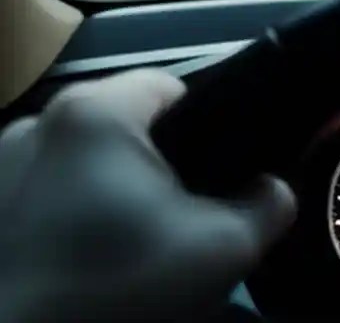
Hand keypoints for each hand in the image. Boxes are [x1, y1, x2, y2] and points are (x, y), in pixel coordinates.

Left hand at [0, 69, 295, 322]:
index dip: (209, 123)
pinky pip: (46, 191)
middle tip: (178, 218)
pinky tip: (84, 256)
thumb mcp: (225, 249)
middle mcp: (35, 122)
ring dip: (105, 188)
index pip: (171, 86)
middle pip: (124, 125)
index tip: (218, 173)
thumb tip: (274, 190)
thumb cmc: (122, 283)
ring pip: (81, 160)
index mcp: (94, 112)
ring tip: (127, 242)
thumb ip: (269, 204)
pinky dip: (67, 213)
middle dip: (155, 163)